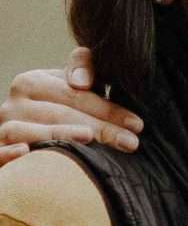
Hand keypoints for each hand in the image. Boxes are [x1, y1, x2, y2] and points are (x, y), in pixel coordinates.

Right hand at [0, 51, 142, 162]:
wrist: (25, 140)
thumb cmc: (58, 114)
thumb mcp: (70, 90)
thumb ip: (84, 71)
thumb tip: (82, 81)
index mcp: (31, 84)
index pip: (73, 94)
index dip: (106, 108)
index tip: (137, 124)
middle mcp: (13, 105)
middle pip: (57, 114)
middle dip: (98, 127)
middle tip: (131, 142)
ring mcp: (1, 129)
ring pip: (25, 131)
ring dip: (57, 134)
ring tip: (88, 140)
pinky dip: (6, 154)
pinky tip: (24, 153)